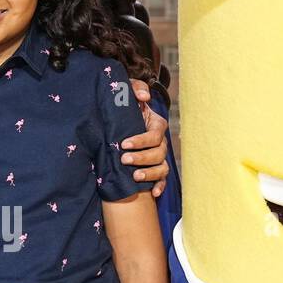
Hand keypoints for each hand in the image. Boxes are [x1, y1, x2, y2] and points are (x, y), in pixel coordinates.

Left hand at [125, 80, 168, 197]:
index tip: (124, 143)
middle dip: (141, 158)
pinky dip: (159, 186)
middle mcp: (161, 142)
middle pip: (158, 153)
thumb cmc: (125, 105)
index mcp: (156, 124)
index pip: (155, 135)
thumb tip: (144, 97)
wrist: (120, 118)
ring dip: (149, 174)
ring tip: (134, 176)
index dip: (141, 140)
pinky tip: (153, 194)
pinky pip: (162, 180)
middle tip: (123, 159)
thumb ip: (135, 89)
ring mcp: (159, 156)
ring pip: (161, 168)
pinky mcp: (155, 168)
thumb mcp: (128, 92)